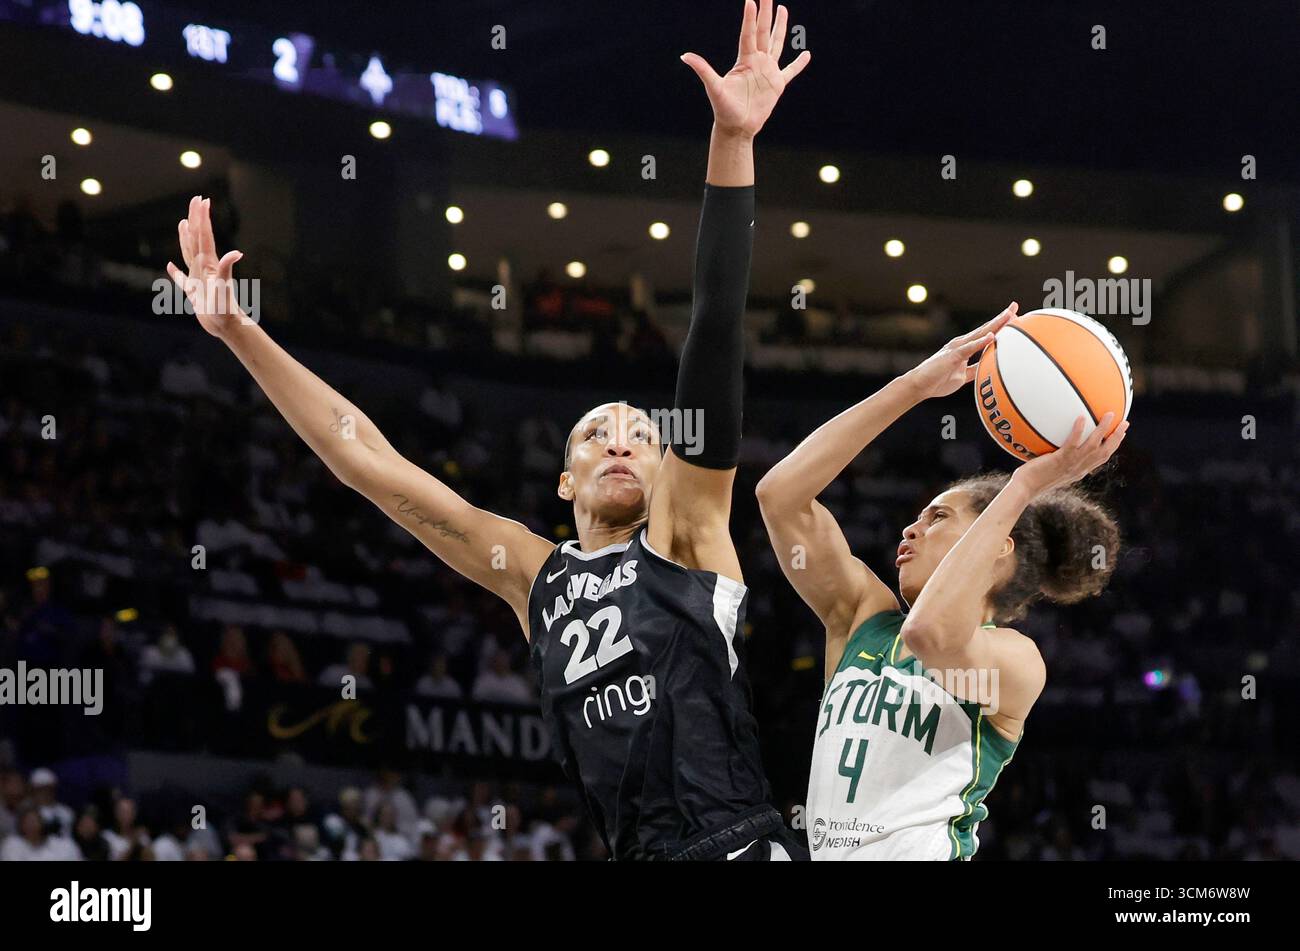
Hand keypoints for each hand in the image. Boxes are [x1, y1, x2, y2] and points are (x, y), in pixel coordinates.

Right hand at [166, 195, 245, 338]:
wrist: (227, 327)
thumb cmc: (225, 310)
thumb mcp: (224, 288)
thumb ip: (226, 269)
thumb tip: (236, 253)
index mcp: (208, 264)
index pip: (204, 236)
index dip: (203, 218)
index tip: (202, 200)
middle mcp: (204, 268)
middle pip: (197, 239)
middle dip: (197, 219)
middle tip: (196, 200)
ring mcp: (199, 279)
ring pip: (189, 253)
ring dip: (186, 238)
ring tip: (184, 223)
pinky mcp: (194, 293)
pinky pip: (182, 280)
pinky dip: (175, 273)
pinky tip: (171, 267)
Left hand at [681, 0, 810, 137]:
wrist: (736, 127)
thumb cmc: (723, 108)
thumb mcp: (714, 87)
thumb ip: (703, 69)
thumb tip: (685, 56)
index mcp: (744, 60)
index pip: (748, 34)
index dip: (749, 18)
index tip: (750, 0)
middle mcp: (757, 62)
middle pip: (763, 32)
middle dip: (766, 13)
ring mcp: (768, 72)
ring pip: (776, 44)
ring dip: (780, 27)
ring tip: (783, 9)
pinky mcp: (777, 85)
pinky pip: (790, 71)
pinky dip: (798, 64)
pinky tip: (806, 54)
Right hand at [904, 302, 1017, 399]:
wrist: (919, 385)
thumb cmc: (938, 380)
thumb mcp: (962, 376)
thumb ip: (975, 370)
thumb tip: (987, 369)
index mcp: (965, 347)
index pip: (986, 333)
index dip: (1000, 325)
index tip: (1014, 317)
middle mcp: (962, 343)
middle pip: (986, 328)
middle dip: (1002, 318)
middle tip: (1015, 306)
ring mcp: (957, 348)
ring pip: (980, 333)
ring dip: (995, 324)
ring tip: (1008, 316)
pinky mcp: (953, 355)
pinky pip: (970, 348)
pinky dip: (981, 342)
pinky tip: (992, 336)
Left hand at [1012, 413, 1130, 495]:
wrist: (1024, 489)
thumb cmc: (1033, 478)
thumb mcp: (1050, 469)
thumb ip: (1058, 458)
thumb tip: (1054, 444)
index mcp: (1080, 471)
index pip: (1101, 458)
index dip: (1113, 446)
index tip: (1120, 434)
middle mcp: (1079, 469)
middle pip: (1105, 452)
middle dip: (1117, 438)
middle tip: (1125, 423)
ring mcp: (1071, 465)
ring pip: (1093, 446)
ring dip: (1103, 430)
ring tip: (1109, 414)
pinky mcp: (1060, 460)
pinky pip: (1072, 444)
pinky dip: (1078, 431)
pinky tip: (1081, 418)